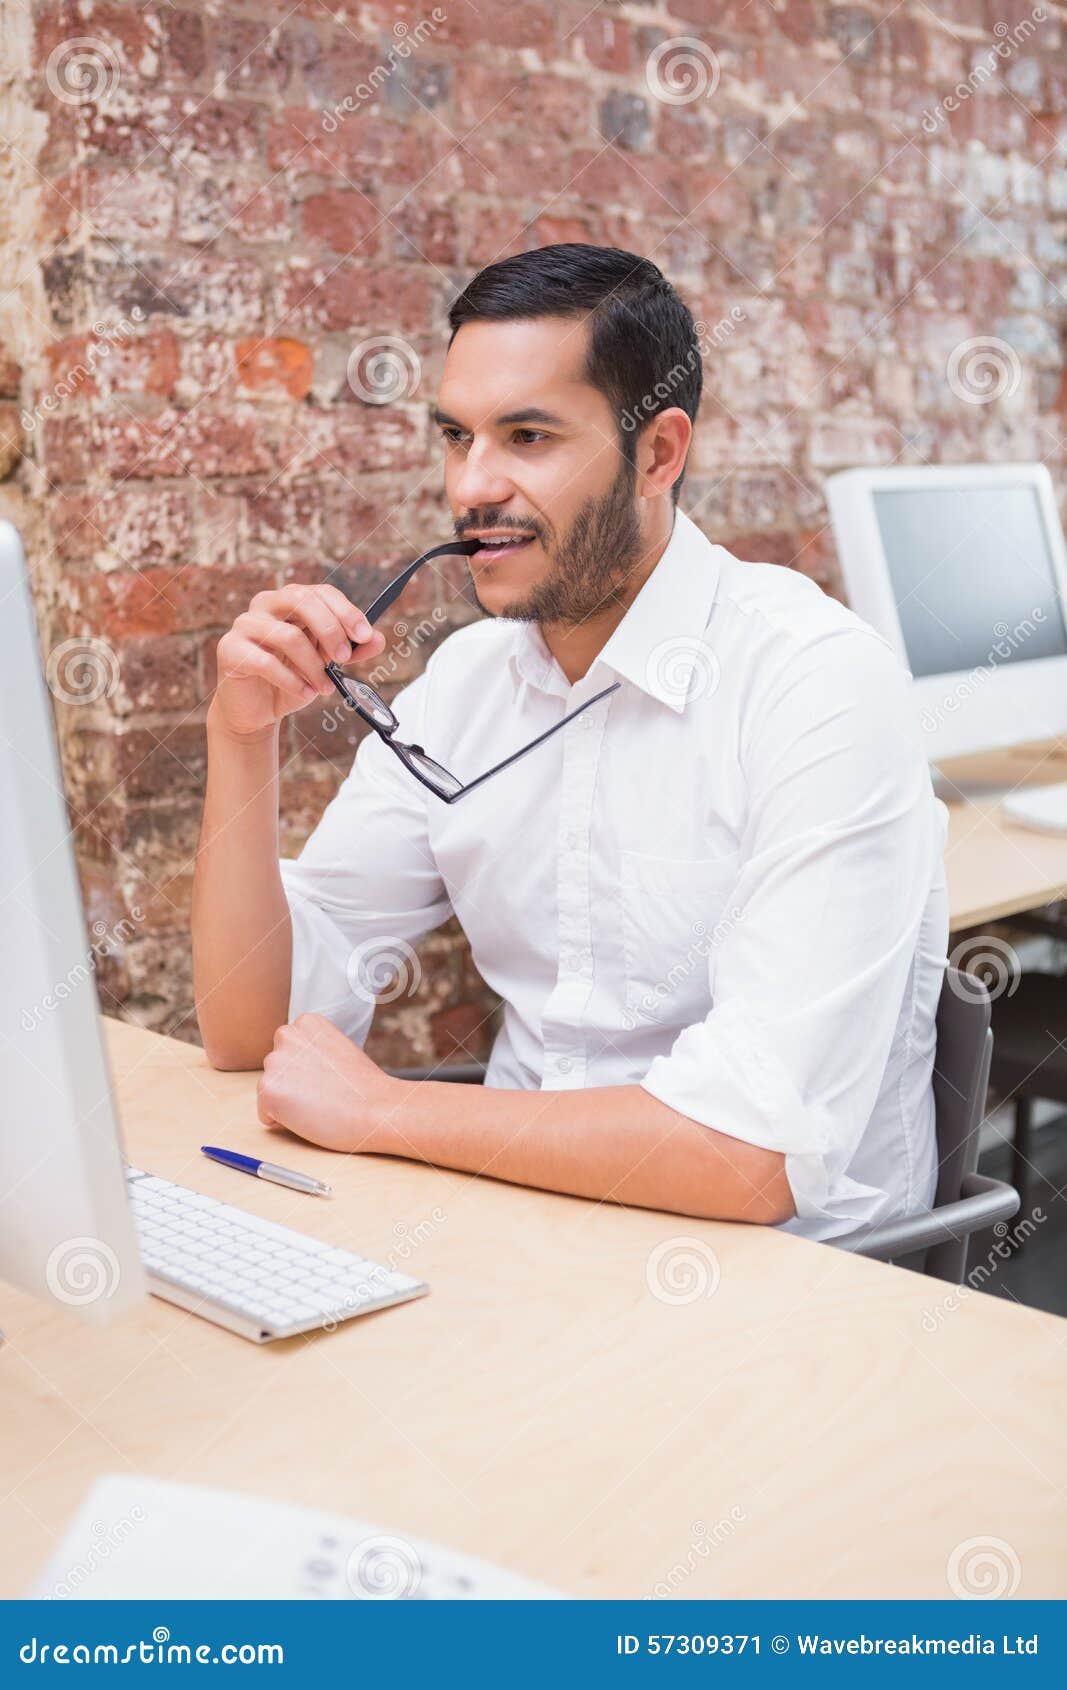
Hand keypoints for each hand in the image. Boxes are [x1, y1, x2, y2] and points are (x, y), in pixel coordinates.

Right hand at [212, 583, 386, 737]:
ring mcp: (244, 625)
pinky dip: (292, 681)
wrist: (255, 711)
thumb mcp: (326, 665)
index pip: (320, 592)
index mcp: (289, 601)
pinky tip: (305, 694)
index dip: (345, 611)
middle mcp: (265, 605)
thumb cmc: (290, 679)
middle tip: (344, 658)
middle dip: (330, 630)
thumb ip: (350, 650)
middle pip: (301, 601)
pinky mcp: (229, 650)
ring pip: (288, 635)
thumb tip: (378, 638)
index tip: (364, 635)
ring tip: (325, 688)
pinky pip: (266, 662)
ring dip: (313, 666)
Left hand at [256, 1013, 404, 1152]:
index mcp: (306, 1022)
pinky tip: (308, 1116)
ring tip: (319, 1104)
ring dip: (288, 1101)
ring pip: (270, 1090)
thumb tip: (299, 1070)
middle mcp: (286, 1036)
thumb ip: (314, 1051)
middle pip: (276, 1069)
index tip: (329, 1077)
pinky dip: (281, 1121)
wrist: (377, 1108)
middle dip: (292, 1083)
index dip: (307, 1070)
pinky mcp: (268, 1089)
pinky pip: (265, 1114)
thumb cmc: (364, 1087)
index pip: (290, 1051)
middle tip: (324, 1092)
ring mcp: (275, 1062)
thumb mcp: (339, 1049)